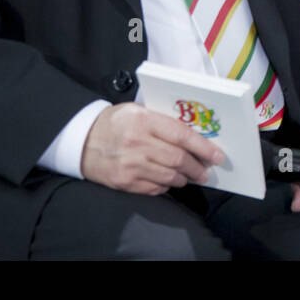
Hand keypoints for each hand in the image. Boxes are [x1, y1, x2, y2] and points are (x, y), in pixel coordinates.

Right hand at [80, 103, 223, 194]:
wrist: (81, 141)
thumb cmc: (114, 122)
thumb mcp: (137, 111)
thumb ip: (163, 120)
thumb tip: (194, 134)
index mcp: (144, 121)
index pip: (182, 135)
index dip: (204, 147)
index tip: (217, 155)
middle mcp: (138, 143)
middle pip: (179, 159)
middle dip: (198, 167)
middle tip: (206, 170)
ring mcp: (130, 165)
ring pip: (170, 176)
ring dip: (185, 178)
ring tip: (190, 176)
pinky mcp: (124, 182)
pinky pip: (155, 188)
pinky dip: (166, 186)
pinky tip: (169, 181)